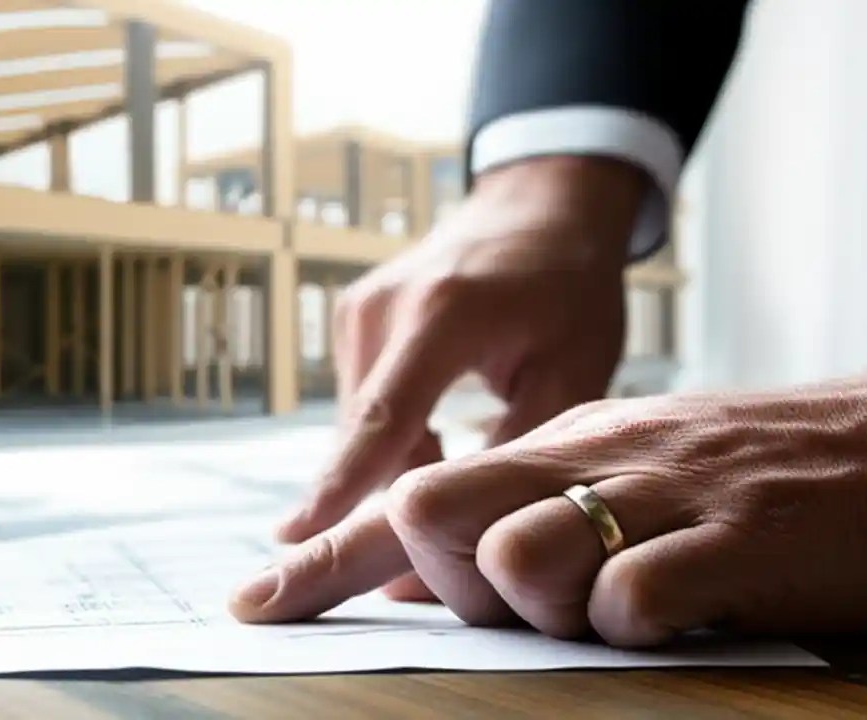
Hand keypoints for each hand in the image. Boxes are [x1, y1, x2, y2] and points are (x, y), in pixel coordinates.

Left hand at [232, 359, 866, 646]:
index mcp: (558, 439)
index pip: (409, 493)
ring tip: (611, 602)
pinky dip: (630, 625)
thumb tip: (428, 574)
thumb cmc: (746, 470)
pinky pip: (633, 597)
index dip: (323, 558)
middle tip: (517, 599)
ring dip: (541, 606)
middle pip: (433, 509)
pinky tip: (671, 614)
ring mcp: (663, 494)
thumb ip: (529, 505)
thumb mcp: (627, 467)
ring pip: (519, 555)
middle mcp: (592, 455)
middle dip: (447, 578)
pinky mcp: (736, 542)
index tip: (255, 603)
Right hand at [275, 156, 645, 599]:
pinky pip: (363, 404)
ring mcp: (359, 309)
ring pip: (361, 426)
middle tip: (436, 545)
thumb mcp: (570, 375)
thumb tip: (451, 539)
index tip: (297, 540)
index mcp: (442, 314)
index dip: (340, 487)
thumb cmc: (568, 288)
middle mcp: (383, 306)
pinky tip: (441, 439)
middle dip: (392, 497)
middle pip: (365, 435)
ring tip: (458, 471)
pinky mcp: (352, 319)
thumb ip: (512, 455)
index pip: (381, 418)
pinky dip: (394, 436)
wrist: (538, 208)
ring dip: (398, 465)